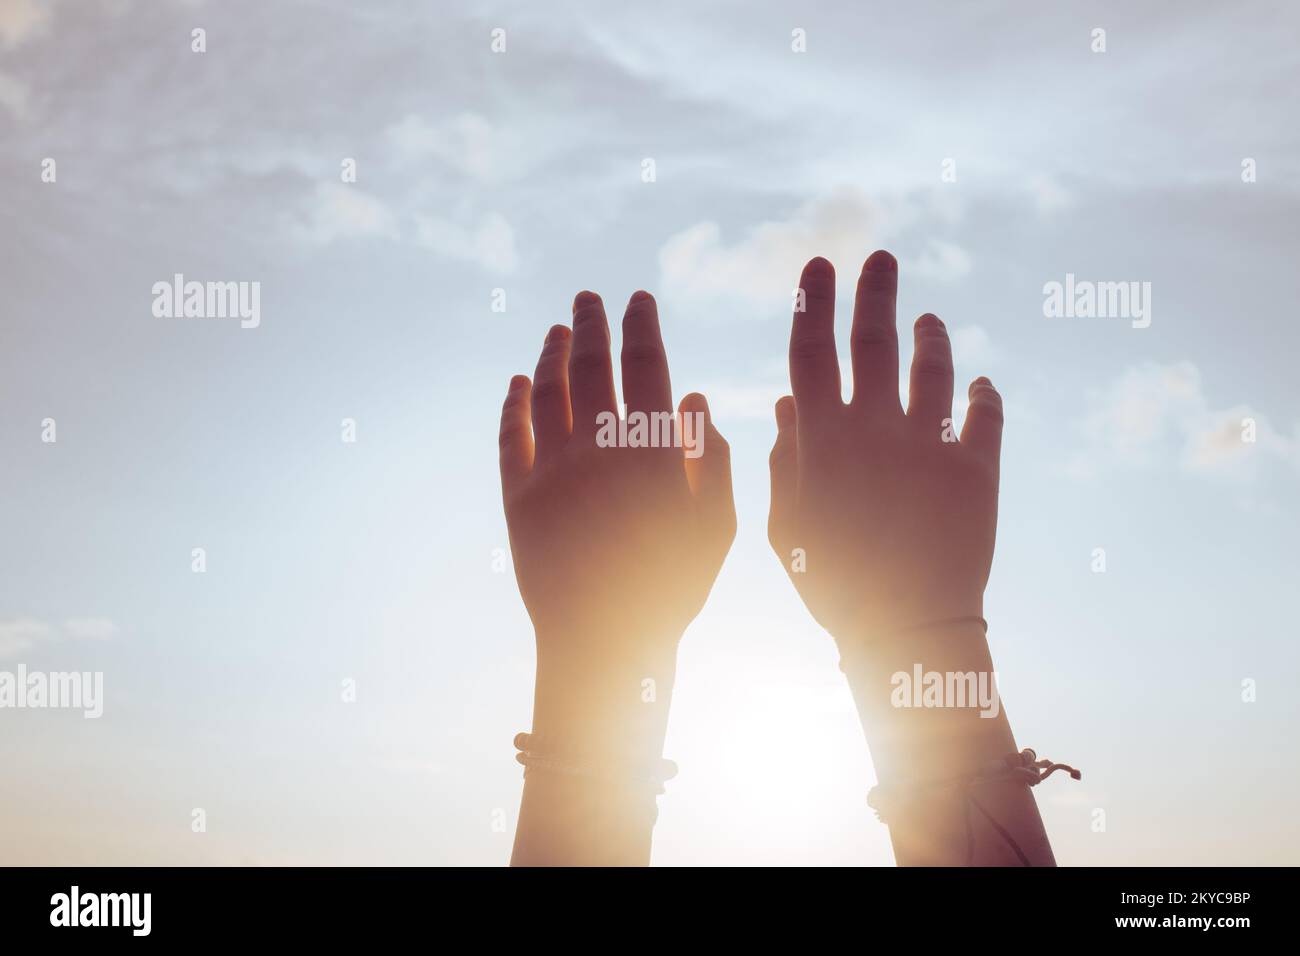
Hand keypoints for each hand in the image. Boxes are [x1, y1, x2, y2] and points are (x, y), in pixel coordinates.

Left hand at [499, 290, 734, 749]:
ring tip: (556, 329)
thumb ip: (715, 460)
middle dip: (591, 323)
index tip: (639, 299)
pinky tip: (519, 383)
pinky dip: (513, 404)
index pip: (647, 367)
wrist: (603, 644)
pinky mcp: (516, 499)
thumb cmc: (672, 588)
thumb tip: (697, 395)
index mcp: (654, 454)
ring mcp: (553, 473)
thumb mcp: (716, 529)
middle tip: (588, 296)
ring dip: (551, 354)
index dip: (641, 326)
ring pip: (548, 392)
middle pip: (591, 366)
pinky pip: (510, 437)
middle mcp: (600, 452)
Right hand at [766, 251, 1003, 653]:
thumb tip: (787, 402)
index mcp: (822, 441)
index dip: (812, 304)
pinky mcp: (978, 469)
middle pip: (873, 340)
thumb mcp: (788, 526)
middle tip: (880, 257)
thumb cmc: (834, 583)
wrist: (908, 631)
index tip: (817, 266)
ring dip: (931, 337)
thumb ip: (783, 460)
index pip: (811, 352)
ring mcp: (930, 445)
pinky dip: (984, 395)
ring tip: (930, 320)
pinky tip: (980, 385)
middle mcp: (876, 429)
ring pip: (933, 368)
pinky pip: (987, 414)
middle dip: (874, 290)